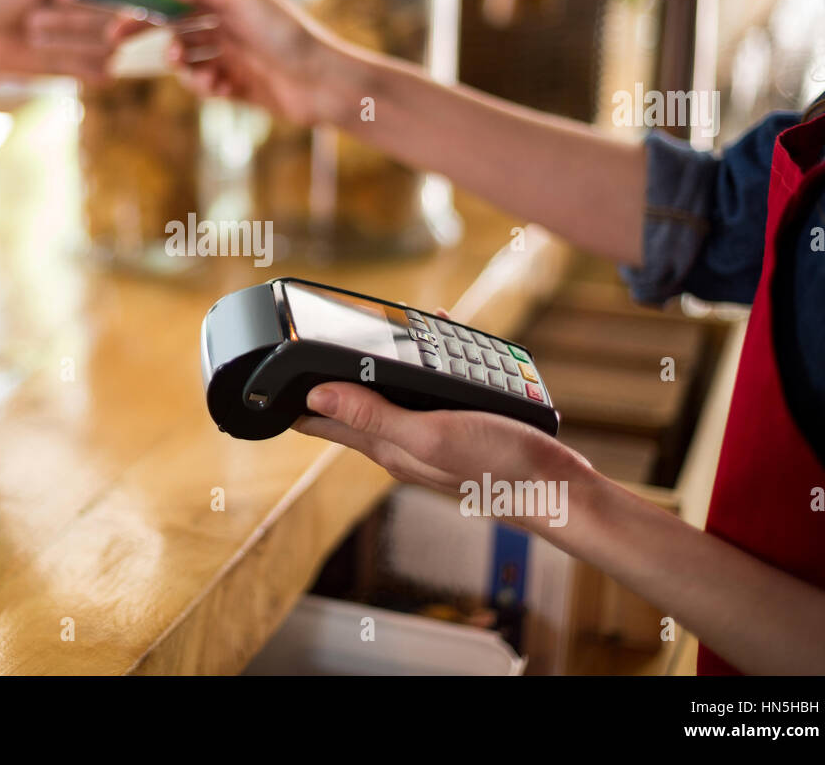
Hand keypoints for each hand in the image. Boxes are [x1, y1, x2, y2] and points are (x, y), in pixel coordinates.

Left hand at [0, 0, 144, 81]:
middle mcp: (107, 10)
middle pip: (114, 21)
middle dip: (71, 20)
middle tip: (34, 17)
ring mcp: (101, 40)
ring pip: (108, 47)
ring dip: (68, 41)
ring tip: (35, 32)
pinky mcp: (92, 69)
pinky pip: (101, 71)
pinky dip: (72, 63)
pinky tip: (47, 54)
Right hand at [163, 0, 344, 124]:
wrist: (323, 82)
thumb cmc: (290, 35)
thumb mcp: (247, 0)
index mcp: (229, 1)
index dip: (149, 8)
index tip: (121, 21)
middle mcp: (229, 27)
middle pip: (179, 31)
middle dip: (163, 43)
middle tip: (152, 53)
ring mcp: (233, 58)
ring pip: (189, 64)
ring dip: (189, 71)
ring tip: (207, 78)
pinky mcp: (239, 87)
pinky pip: (207, 86)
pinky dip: (208, 88)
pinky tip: (223, 89)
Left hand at [291, 312, 591, 531]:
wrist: (557, 488)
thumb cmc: (497, 465)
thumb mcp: (429, 434)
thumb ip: (374, 416)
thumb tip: (318, 397)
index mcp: (387, 447)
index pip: (325, 423)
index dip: (295, 403)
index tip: (268, 386)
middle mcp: (402, 443)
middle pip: (354, 403)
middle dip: (333, 375)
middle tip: (313, 348)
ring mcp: (429, 436)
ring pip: (392, 392)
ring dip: (381, 364)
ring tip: (369, 337)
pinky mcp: (457, 429)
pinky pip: (428, 391)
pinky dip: (425, 366)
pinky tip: (438, 346)